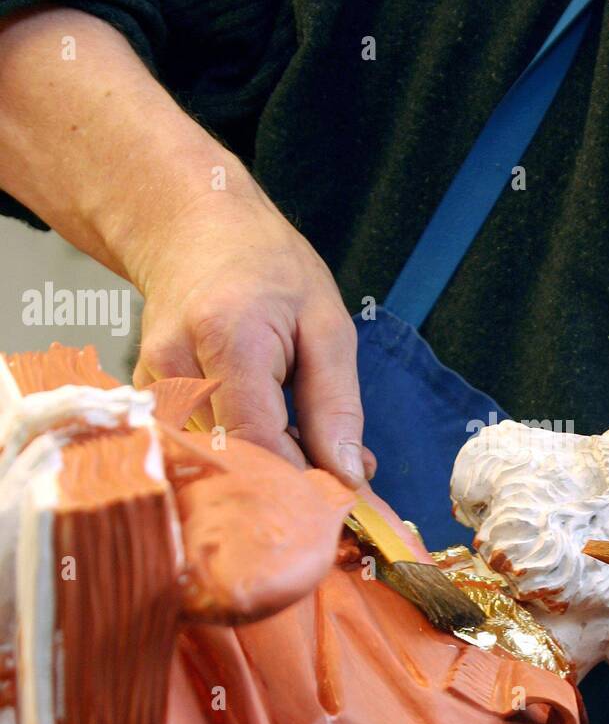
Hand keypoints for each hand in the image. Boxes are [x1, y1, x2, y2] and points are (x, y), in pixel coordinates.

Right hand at [128, 185, 376, 485]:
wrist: (190, 227)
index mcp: (227, 338)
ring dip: (265, 466)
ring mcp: (150, 384)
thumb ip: (336, 405)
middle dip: (288, 481)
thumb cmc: (267, 268)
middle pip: (232, 461)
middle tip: (334, 473)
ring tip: (301, 436)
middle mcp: (175, 365)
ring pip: (215, 461)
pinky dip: (240, 452)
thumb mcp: (326, 325)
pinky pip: (198, 448)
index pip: (260, 443)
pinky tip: (267, 430)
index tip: (344, 496)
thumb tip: (348, 477)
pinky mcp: (146, 399)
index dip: (301, 481)